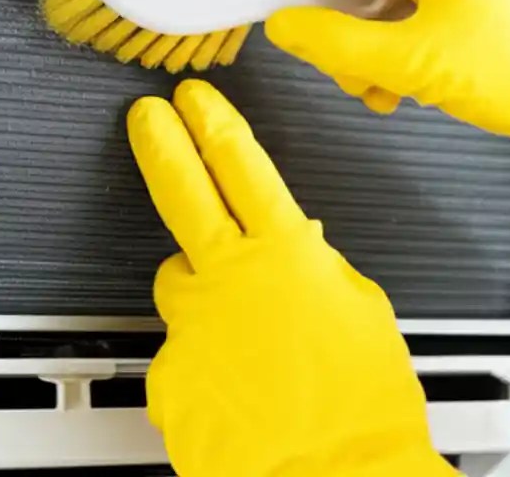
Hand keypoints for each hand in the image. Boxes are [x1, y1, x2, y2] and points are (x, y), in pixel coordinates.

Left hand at [127, 80, 455, 476]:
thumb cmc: (360, 410)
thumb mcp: (362, 314)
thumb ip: (320, 270)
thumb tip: (302, 250)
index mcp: (287, 254)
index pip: (241, 164)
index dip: (214, 122)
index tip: (197, 100)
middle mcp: (229, 278)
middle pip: (181, 188)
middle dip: (161, 141)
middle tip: (147, 116)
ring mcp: (190, 323)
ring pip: (180, 281)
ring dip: (202, 293)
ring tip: (246, 338)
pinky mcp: (167, 370)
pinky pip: (179, 348)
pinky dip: (202, 360)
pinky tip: (237, 387)